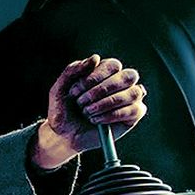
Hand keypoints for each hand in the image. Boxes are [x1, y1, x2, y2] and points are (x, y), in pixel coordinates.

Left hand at [33, 54, 147, 167]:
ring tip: (88, 113)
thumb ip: (72, 71)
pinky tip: (97, 121)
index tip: (74, 92)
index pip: (113, 65)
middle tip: (81, 103)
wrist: (63, 136)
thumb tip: (96, 58)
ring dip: (107, 103)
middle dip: (101, 91)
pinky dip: (113, 115)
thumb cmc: (62, 111)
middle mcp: (121, 82)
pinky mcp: (134, 115)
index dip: (94, 78)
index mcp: (105, 72)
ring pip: (133, 93)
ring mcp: (130, 98)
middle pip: (128, 76)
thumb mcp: (59, 90)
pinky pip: (135, 110)